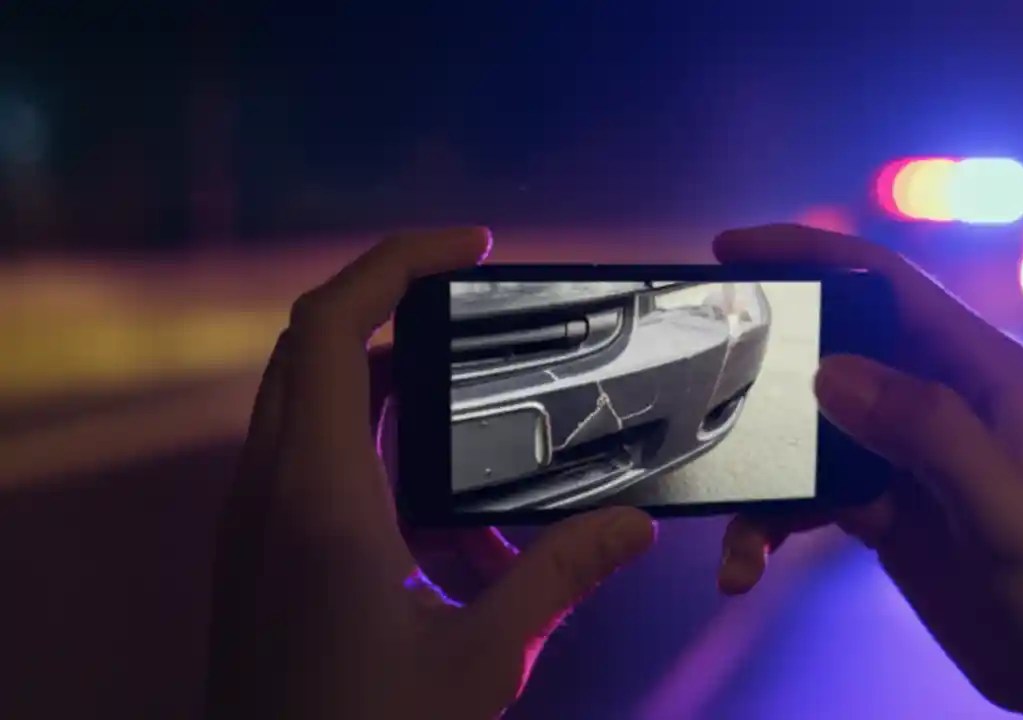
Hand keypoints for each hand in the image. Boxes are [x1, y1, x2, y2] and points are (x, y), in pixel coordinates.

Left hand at [206, 229, 655, 719]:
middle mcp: (269, 494)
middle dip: (397, 319)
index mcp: (319, 497)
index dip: (394, 262)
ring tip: (486, 460)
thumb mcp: (480, 659)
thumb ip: (560, 577)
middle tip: (478, 322)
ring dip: (394, 409)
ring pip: (315, 413)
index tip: (469, 247)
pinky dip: (380, 469)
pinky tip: (452, 541)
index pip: (330, 326)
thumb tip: (634, 527)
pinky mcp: (257, 558)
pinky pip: (315, 472)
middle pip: (316, 350)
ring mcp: (252, 526)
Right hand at [714, 225, 1022, 719]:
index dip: (809, 254)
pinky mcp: (880, 507)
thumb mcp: (1011, 514)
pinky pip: (806, 495)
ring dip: (760, 477)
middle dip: (763, 366)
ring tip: (736, 539)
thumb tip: (830, 370)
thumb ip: (930, 433)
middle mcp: (935, 400)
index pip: (885, 285)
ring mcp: (903, 455)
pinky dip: (771, 525)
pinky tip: (748, 565)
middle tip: (698, 379)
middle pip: (832, 351)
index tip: (732, 250)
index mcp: (979, 373)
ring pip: (806, 434)